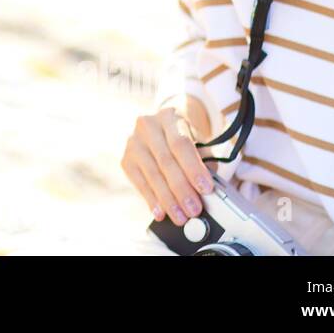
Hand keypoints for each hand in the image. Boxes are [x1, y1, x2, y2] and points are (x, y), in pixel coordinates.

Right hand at [121, 101, 216, 227]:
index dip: (193, 168)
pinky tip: (160, 212)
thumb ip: (204, 162)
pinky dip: (151, 199)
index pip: (181, 144)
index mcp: (169, 116)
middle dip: (181, 189)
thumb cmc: (185, 137)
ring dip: (167, 199)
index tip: (206, 189)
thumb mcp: (198, 140)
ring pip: (152, 174)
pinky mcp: (126, 159)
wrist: (163, 127)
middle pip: (165, 160)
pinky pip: (138, 182)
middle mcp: (147, 126)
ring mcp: (133, 142)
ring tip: (180, 216)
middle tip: (194, 209)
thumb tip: (208, 192)